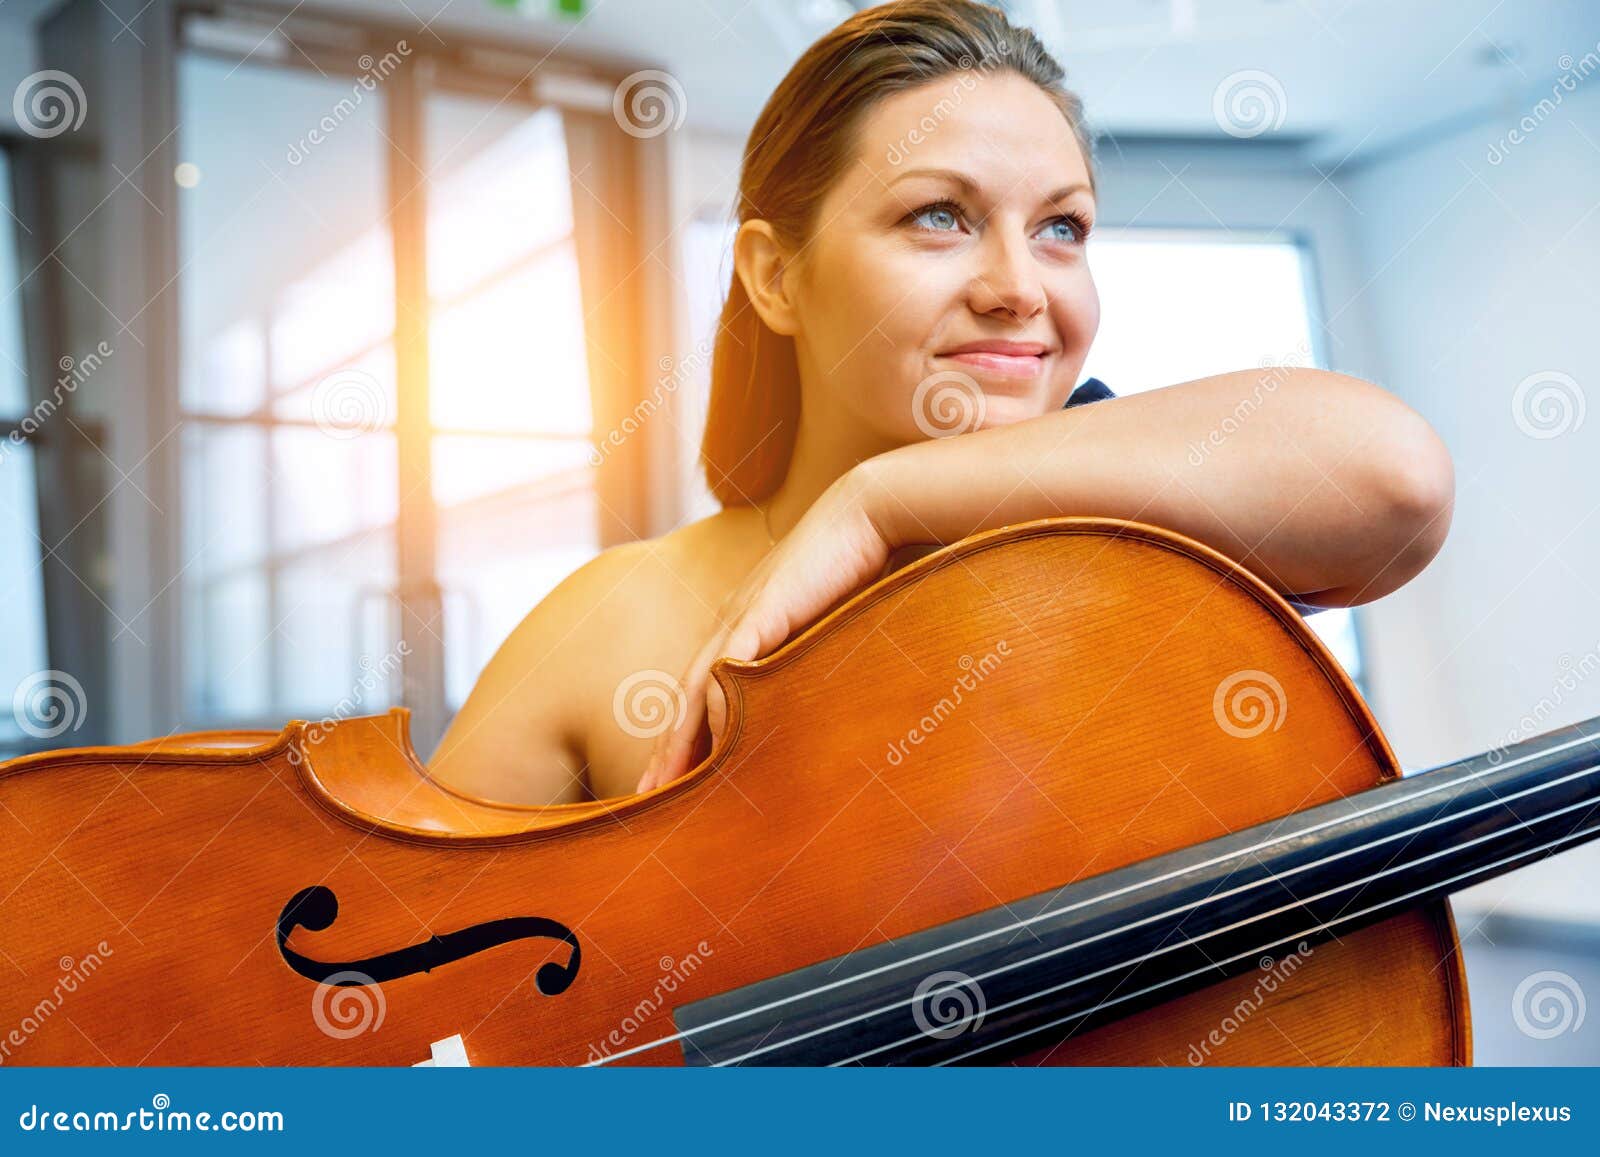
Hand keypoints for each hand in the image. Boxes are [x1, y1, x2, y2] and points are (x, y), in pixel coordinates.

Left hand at [635, 468, 895, 793]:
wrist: (864, 514)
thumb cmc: (854, 567)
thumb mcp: (825, 625)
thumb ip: (808, 660)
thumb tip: (812, 702)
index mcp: (745, 628)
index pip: (704, 692)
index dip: (685, 737)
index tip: (670, 780)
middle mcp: (732, 624)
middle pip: (687, 697)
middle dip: (666, 750)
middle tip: (645, 797)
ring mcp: (743, 617)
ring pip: (697, 689)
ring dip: (679, 739)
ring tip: (663, 784)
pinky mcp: (763, 612)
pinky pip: (730, 667)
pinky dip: (716, 705)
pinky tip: (709, 741)